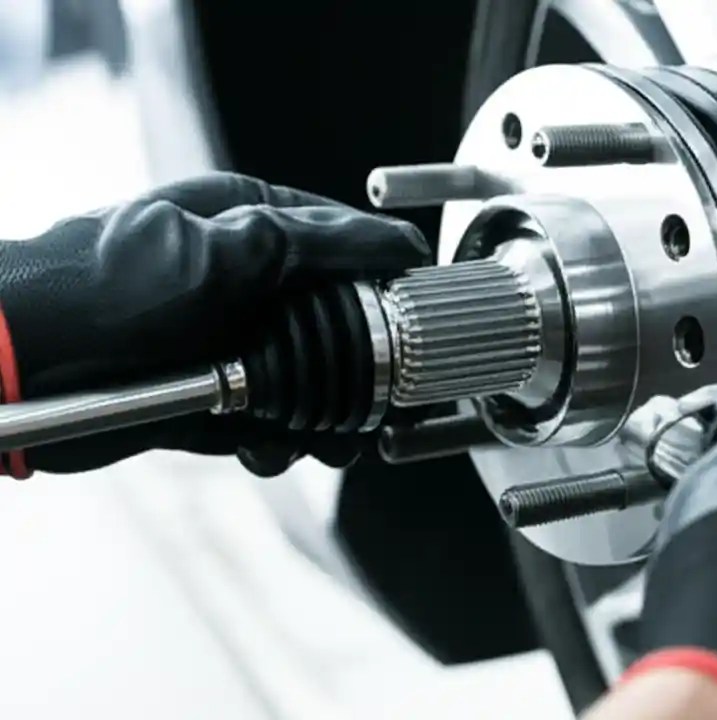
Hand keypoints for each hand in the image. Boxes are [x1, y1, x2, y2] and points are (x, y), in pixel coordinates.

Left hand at [0, 172, 428, 475]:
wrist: (27, 365)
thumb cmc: (105, 288)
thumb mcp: (226, 250)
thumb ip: (315, 244)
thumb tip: (393, 243)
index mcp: (252, 224)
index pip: (348, 243)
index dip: (388, 281)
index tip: (420, 315)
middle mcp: (249, 283)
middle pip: (342, 325)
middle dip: (360, 368)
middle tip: (377, 396)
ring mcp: (236, 342)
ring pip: (315, 383)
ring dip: (323, 416)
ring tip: (319, 435)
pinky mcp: (219, 396)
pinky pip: (276, 425)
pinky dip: (280, 444)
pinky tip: (265, 447)